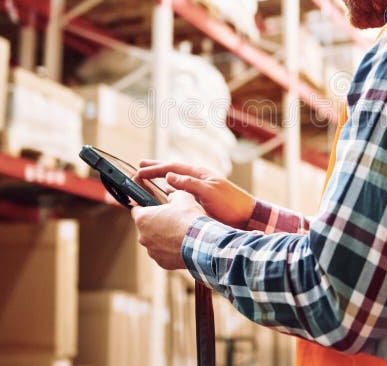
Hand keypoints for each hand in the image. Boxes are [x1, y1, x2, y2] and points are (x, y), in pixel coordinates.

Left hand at [131, 191, 205, 269]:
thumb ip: (173, 195)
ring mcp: (152, 251)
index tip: (152, 207)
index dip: (145, 207)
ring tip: (179, 233)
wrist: (201, 242)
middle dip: (156, 224)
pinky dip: (170, 249)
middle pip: (146, 227)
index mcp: (143, 219)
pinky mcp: (162, 262)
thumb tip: (172, 197)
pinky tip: (181, 244)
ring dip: (163, 237)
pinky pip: (163, 253)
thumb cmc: (189, 219)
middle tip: (171, 219)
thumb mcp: (182, 197)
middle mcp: (143, 237)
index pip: (136, 210)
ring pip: (155, 242)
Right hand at [137, 160, 255, 228]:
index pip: (173, 168)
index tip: (140, 170)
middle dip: (156, 168)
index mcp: (200, 174)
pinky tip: (164, 193)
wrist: (247, 218)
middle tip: (139, 167)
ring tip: (147, 177)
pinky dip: (170, 191)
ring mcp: (199, 190)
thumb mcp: (210, 192)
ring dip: (161, 178)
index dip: (155, 169)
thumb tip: (169, 176)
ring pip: (176, 181)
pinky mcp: (200, 201)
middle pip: (173, 171)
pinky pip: (181, 193)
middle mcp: (198, 180)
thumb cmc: (232, 204)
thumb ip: (190, 184)